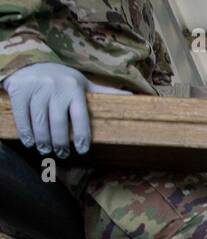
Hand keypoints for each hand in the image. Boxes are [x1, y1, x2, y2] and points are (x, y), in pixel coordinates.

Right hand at [3, 63, 127, 155]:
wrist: (28, 62)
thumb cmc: (61, 78)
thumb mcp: (83, 82)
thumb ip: (104, 92)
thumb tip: (132, 96)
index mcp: (74, 88)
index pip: (80, 116)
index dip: (82, 135)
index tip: (83, 150)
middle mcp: (56, 88)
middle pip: (58, 122)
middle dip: (61, 142)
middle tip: (62, 154)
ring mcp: (36, 88)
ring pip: (40, 121)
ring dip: (43, 140)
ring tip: (46, 150)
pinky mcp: (19, 90)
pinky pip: (22, 115)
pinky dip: (26, 131)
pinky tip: (30, 142)